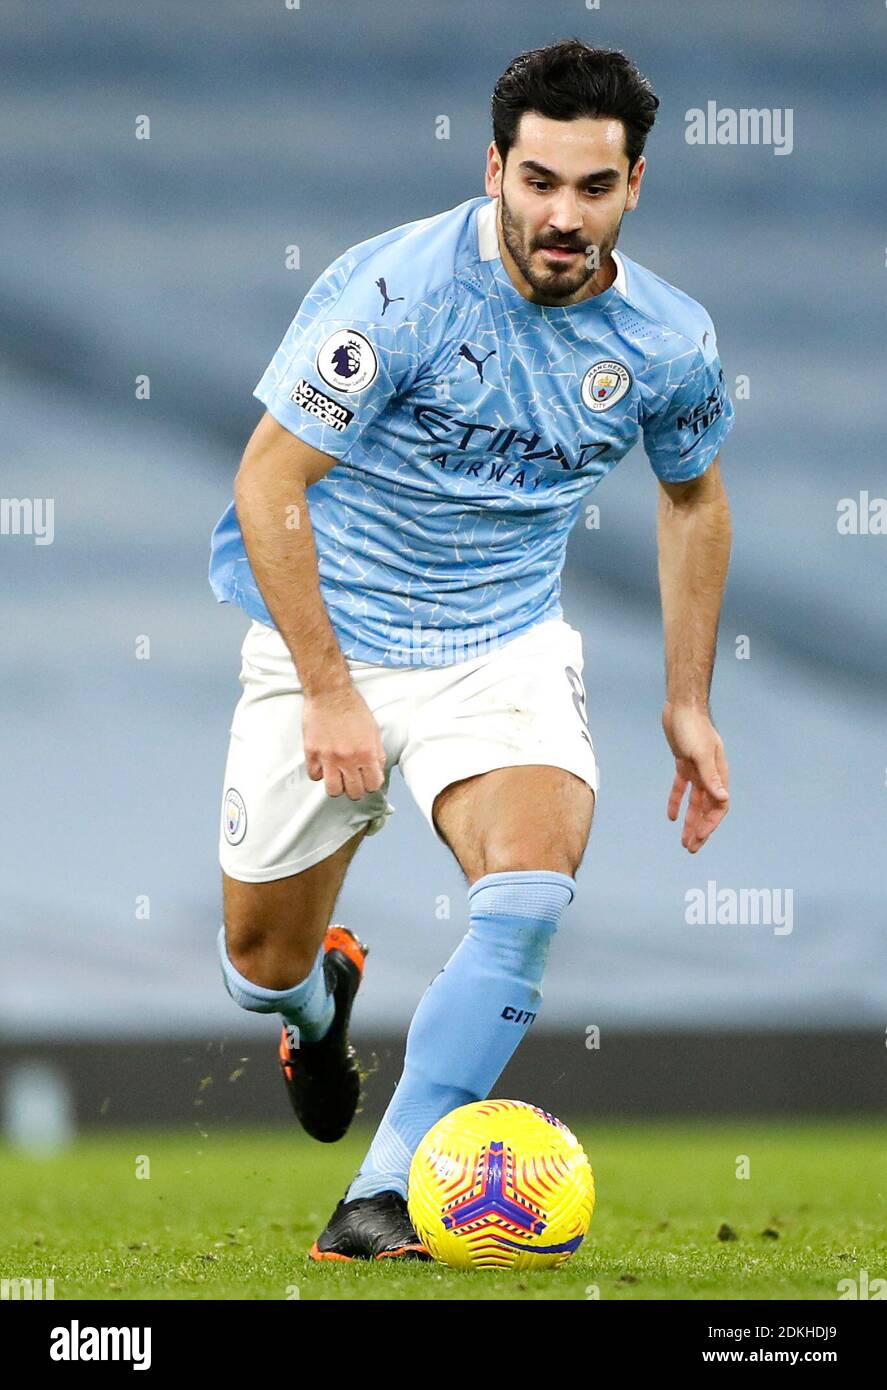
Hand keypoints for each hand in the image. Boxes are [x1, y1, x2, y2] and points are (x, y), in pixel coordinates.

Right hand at [304, 684, 386, 799]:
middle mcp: (348, 758)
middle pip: (354, 792)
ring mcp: (328, 757)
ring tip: (338, 779)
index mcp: (367, 753)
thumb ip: (377, 753)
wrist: (330, 693)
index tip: (368, 781)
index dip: (371, 785)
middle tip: (353, 782)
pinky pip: (314, 776)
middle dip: (356, 789)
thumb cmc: (353, 708)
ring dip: (337, 787)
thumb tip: (377, 770)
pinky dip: (319, 773)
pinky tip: (324, 765)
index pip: (373, 785)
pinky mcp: (312, 752)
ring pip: (333, 790)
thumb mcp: (373, 730)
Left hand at [661, 701, 729, 852]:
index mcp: (720, 773)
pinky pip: (681, 788)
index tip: (699, 838)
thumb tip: (724, 799)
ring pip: (695, 802)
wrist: (682, 706)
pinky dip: (676, 802)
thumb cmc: (693, 728)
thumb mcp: (701, 753)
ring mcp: (698, 770)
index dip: (710, 824)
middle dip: (701, 829)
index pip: (719, 806)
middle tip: (692, 848)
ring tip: (684, 840)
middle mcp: (711, 774)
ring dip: (690, 821)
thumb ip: (711, 777)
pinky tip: (671, 817)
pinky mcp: (684, 764)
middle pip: (707, 808)